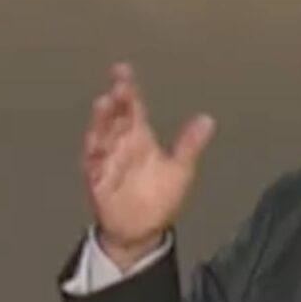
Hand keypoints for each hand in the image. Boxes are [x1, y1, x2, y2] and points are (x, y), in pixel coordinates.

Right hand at [83, 62, 213, 268]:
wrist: (141, 231)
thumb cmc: (159, 198)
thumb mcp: (180, 170)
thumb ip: (189, 145)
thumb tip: (207, 120)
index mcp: (140, 138)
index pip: (133, 107)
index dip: (128, 88)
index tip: (122, 71)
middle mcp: (121, 145)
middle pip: (115, 117)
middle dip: (115, 101)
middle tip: (118, 86)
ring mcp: (108, 161)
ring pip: (101, 135)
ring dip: (101, 121)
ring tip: (104, 105)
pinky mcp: (98, 180)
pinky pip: (93, 163)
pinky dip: (93, 152)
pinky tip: (94, 140)